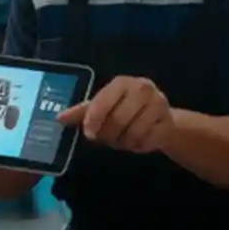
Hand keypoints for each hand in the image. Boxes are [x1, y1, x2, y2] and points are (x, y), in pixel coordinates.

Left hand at [57, 75, 173, 153]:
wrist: (160, 117)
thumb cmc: (124, 109)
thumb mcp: (102, 107)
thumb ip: (82, 113)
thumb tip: (59, 118)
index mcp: (122, 83)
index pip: (102, 103)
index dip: (93, 121)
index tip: (89, 134)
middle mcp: (142, 88)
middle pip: (118, 121)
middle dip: (109, 136)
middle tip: (107, 139)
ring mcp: (159, 104)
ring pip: (134, 133)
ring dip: (124, 143)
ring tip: (122, 140)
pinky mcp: (169, 121)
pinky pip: (149, 141)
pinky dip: (139, 146)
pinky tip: (138, 141)